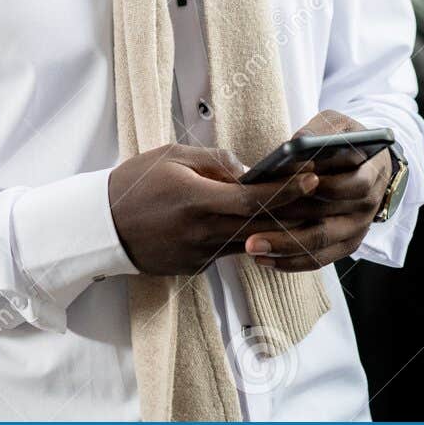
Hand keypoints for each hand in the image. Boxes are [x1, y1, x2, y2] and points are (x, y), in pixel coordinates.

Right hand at [108, 144, 319, 276]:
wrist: (101, 227)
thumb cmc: (134, 184)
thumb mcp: (172, 157)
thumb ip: (215, 162)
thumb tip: (250, 171)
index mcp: (197, 201)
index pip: (254, 199)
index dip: (287, 190)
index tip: (312, 177)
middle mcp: (203, 233)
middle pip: (263, 227)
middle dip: (296, 212)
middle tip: (322, 197)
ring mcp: (201, 254)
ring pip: (252, 243)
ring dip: (277, 228)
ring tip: (298, 209)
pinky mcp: (197, 267)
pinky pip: (231, 250)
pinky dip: (248, 237)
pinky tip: (257, 224)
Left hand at [243, 110, 392, 271]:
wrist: (367, 162)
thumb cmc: (344, 139)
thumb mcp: (336, 124)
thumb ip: (318, 130)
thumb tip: (293, 146)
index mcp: (371, 173)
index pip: (345, 186)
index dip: (313, 189)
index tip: (278, 190)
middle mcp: (367, 205)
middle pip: (327, 223)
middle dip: (288, 227)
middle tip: (250, 229)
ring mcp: (358, 227)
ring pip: (321, 244)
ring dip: (285, 248)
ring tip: (253, 248)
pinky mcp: (347, 244)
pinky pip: (320, 259)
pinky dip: (292, 262)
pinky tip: (264, 260)